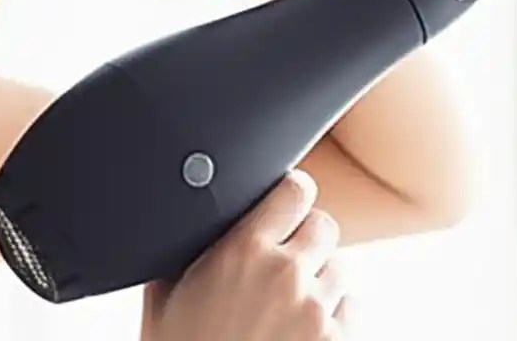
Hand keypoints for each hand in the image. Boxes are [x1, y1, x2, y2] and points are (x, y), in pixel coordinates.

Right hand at [140, 169, 351, 340]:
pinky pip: (351, 311)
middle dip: (308, 238)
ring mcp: (316, 311)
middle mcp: (285, 273)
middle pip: (325, 225)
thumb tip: (188, 224)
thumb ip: (184, 253)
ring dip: (322, 279)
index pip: (294, 190)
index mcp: (241, 250)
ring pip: (342, 269)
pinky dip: (334, 317)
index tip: (287, 203)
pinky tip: (302, 331)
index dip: (292, 194)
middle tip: (286, 259)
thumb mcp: (164, 295)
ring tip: (291, 303)